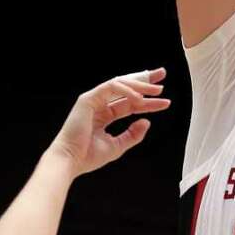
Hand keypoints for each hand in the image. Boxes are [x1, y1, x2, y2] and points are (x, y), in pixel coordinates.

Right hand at [49, 70, 169, 176]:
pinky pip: (111, 87)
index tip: (164, 100)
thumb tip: (146, 122)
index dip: (148, 100)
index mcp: (104, 115)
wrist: (70, 160)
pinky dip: (126, 90)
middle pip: (126, 88)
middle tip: (162, 74)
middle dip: (144, 80)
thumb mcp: (117, 146)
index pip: (130, 103)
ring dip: (140, 85)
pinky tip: (140, 98)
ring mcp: (93, 100)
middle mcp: (99, 105)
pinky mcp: (88, 99)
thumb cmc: (87, 156)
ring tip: (157, 90)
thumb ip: (132, 134)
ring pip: (120, 84)